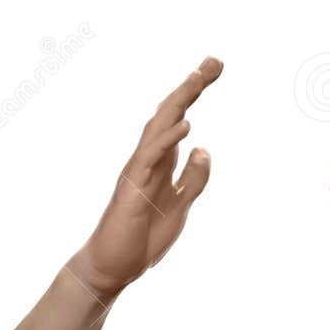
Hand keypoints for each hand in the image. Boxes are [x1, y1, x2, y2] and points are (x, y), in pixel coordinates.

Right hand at [70, 56, 222, 297]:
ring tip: (199, 80)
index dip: (195, 94)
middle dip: (192, 87)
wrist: (114, 267)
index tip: (215, 69)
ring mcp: (138, 172)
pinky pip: (149, 159)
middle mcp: (148, 160)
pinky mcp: (132, 189)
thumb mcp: (181, 206)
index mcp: (161, 163)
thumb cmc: (142, 238)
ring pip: (158, 129)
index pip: (180, 120)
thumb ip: (193, 179)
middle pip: (170, 115)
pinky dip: (166, 141)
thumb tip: (204, 149)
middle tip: (215, 62)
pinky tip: (185, 126)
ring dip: (179, 104)